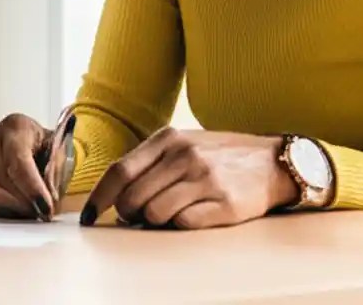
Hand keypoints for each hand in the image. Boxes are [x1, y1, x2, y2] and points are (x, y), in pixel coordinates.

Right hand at [0, 113, 54, 220]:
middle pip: (1, 177)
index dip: (32, 187)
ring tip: (29, 213)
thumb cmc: (49, 150)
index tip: (45, 207)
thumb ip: (54, 174)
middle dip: (22, 200)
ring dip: (9, 207)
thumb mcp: (60, 156)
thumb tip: (48, 198)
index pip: (18, 160)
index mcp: (16, 126)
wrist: (39, 150)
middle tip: (41, 213)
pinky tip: (17, 212)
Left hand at [80, 129, 298, 229]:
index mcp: (168, 139)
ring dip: (155, 221)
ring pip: (154, 214)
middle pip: (132, 198)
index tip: (91, 215)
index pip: (120, 171)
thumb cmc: (219, 155)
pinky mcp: (223, 204)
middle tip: (138, 216)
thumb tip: (114, 195)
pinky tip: (193, 214)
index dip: (100, 197)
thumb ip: (150, 162)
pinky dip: (181, 224)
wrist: (271, 161)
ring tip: (170, 213)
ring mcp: (205, 179)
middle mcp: (185, 156)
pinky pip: (183, 224)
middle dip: (128, 214)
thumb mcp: (183, 144)